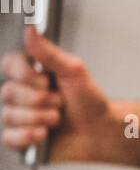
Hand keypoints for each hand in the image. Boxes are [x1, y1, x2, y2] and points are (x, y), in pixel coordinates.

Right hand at [0, 28, 112, 156]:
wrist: (101, 131)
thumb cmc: (90, 101)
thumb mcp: (73, 72)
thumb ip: (48, 53)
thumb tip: (29, 30)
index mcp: (31, 73)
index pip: (9, 65)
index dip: (25, 74)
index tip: (46, 80)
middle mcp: (21, 94)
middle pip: (7, 92)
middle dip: (40, 100)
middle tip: (60, 102)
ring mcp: (19, 116)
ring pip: (9, 115)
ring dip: (40, 118)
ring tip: (57, 118)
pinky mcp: (20, 139)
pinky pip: (8, 138)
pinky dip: (28, 136)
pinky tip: (44, 134)